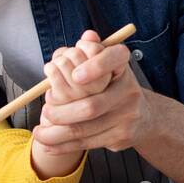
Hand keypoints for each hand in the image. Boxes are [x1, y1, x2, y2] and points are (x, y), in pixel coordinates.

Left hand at [32, 31, 149, 152]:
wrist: (145, 117)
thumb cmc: (112, 86)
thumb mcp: (104, 65)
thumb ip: (90, 52)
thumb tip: (87, 36)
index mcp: (122, 66)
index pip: (114, 59)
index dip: (95, 66)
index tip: (75, 75)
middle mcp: (129, 91)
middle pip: (91, 105)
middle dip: (62, 112)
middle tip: (44, 111)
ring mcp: (127, 116)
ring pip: (85, 128)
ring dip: (56, 133)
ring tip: (38, 133)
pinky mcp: (122, 136)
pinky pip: (87, 142)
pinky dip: (64, 146)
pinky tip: (47, 146)